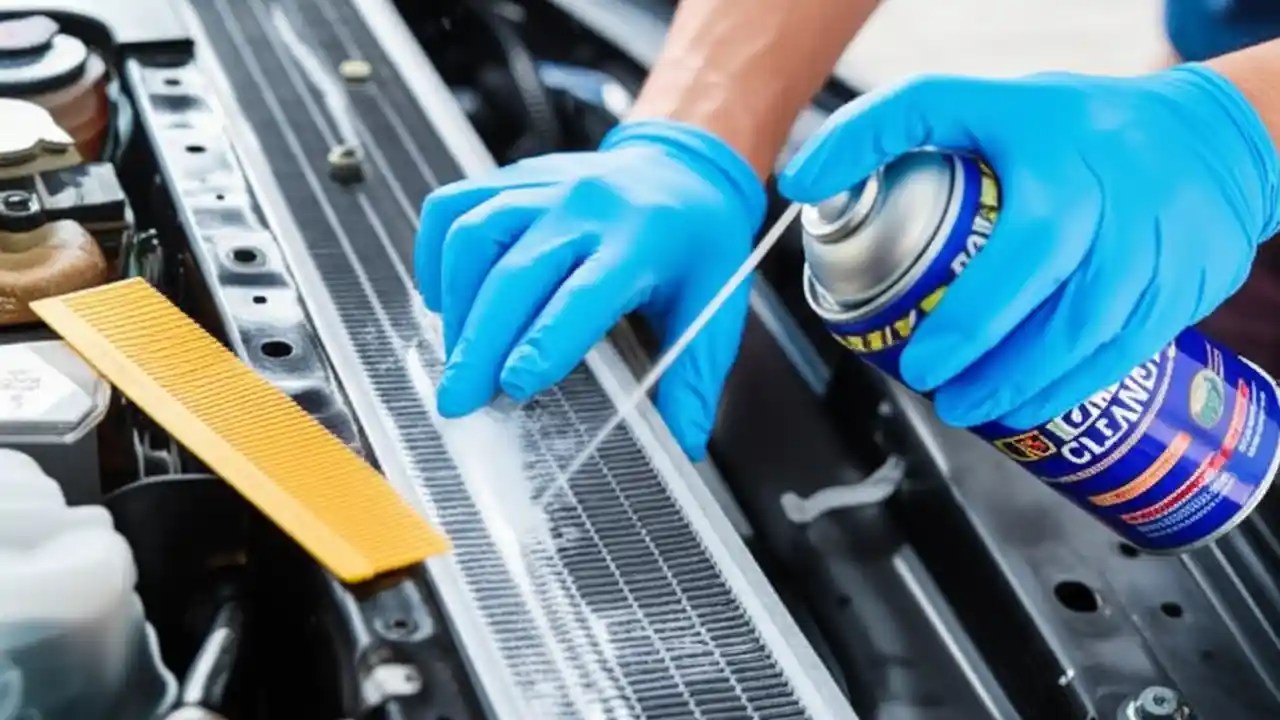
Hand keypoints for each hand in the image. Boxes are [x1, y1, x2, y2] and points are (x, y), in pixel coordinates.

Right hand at [415, 120, 765, 458]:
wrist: (686, 163)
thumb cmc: (701, 244)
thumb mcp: (716, 307)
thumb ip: (694, 378)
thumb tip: (685, 444)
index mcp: (641, 242)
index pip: (581, 296)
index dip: (543, 342)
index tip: (513, 387)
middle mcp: (587, 208)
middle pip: (514, 274)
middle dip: (479, 343)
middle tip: (458, 399)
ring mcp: (546, 187)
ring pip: (475, 234)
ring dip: (456, 301)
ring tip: (457, 355)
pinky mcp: (516, 179)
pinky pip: (456, 204)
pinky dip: (435, 252)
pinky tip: (439, 296)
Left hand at [779, 64, 1279, 428]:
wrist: (1205, 137)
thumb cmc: (1072, 128)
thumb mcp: (978, 102)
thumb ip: (886, 129)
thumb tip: (804, 183)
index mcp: (1061, 160)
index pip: (1014, 250)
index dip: (967, 320)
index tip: (918, 361)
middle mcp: (1121, 206)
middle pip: (1061, 310)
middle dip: (995, 366)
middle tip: (940, 393)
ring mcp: (1164, 249)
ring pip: (1098, 339)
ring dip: (1032, 386)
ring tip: (974, 408)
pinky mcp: (1192, 285)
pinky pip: (1133, 351)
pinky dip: (1080, 386)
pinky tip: (1035, 405)